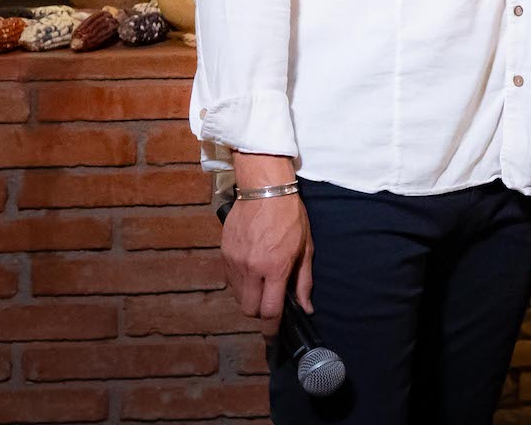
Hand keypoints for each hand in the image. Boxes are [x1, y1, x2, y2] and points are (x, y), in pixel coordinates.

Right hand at [221, 193, 312, 335]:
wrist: (265, 190)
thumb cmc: (290, 217)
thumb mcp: (306, 247)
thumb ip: (304, 280)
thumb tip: (306, 307)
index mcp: (275, 268)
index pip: (270, 311)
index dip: (271, 330)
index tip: (273, 339)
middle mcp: (252, 269)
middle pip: (249, 309)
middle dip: (260, 313)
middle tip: (270, 303)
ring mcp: (235, 262)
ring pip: (238, 296)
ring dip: (250, 297)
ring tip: (262, 282)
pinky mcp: (224, 254)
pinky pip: (230, 280)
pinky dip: (241, 283)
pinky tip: (252, 270)